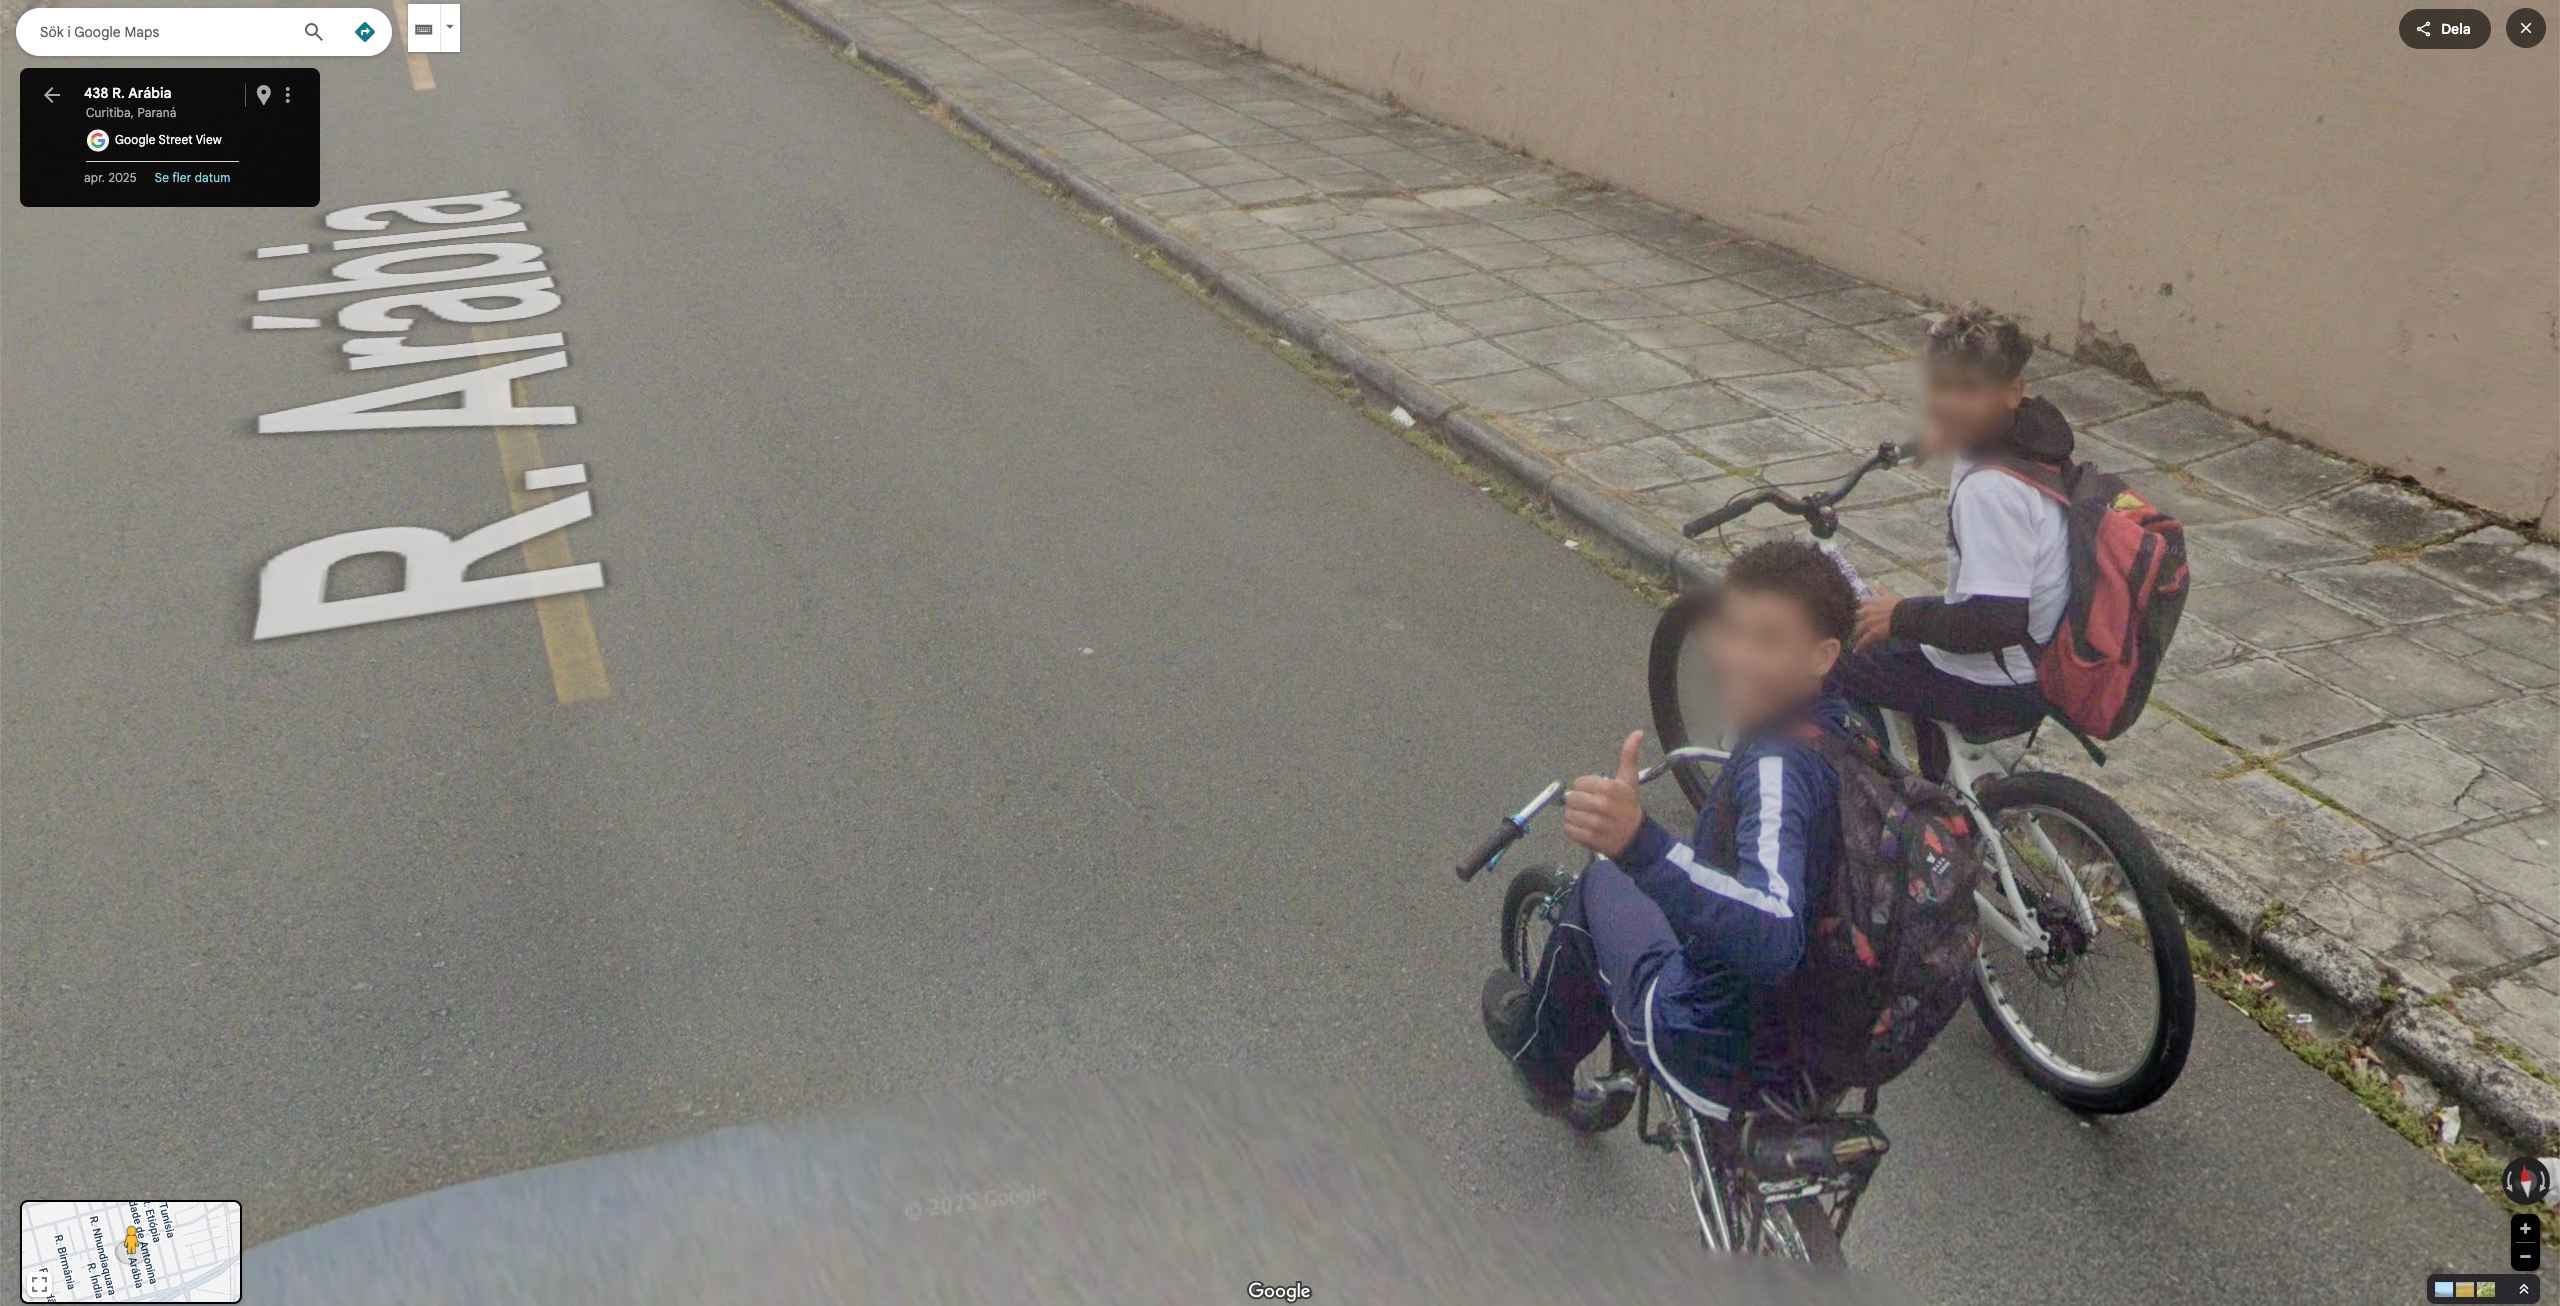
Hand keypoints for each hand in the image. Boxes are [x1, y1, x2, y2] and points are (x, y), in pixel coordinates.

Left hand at [1563, 731, 1646, 859]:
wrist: (1636, 837)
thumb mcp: (1629, 779)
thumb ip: (1629, 755)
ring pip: (1569, 814)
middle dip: (1579, 801)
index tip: (1596, 793)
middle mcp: (1602, 805)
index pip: (1579, 783)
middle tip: (1591, 806)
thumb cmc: (1629, 806)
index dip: (1585, 787)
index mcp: (1610, 788)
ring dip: (1575, 815)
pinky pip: (1569, 830)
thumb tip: (1637, 732)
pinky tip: (1586, 827)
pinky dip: (1574, 829)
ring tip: (1589, 817)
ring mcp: (1596, 824)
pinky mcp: (1590, 839)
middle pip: (1571, 798)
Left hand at [1854, 589, 1901, 649]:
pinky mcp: (1873, 633)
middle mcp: (1867, 612)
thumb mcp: (1888, 595)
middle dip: (1854, 623)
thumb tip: (1875, 582)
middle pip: (1856, 618)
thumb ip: (1880, 590)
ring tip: (1852, 640)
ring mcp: (1869, 623)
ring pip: (1858, 630)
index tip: (1855, 614)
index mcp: (1871, 602)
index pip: (1858, 605)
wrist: (1906, 615)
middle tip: (1851, 628)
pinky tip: (1856, 651)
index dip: (1857, 610)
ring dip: (1855, 635)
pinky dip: (1860, 646)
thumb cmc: (1900, 606)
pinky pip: (1864, 641)